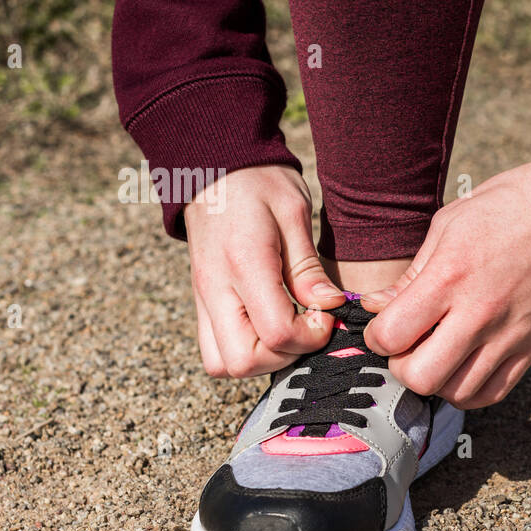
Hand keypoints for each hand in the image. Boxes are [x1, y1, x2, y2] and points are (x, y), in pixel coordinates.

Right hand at [183, 165, 343, 377]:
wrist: (212, 166)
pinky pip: (214, 350)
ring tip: (288, 330)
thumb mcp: (293, 213)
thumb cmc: (258, 183)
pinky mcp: (200, 304)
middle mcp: (215, 289)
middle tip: (307, 328)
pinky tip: (269, 326)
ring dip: (261, 359)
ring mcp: (202, 300)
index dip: (311, 337)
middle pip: (242, 362)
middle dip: (284, 357)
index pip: (278, 333)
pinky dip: (244, 351)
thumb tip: (330, 307)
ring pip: (222, 364)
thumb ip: (309, 267)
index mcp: (243, 263)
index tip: (325, 314)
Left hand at [362, 137, 530, 408]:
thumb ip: (412, 274)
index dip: (376, 337)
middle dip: (402, 367)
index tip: (383, 326)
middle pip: (420, 377)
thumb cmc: (511, 204)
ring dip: (437, 380)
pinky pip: (494, 392)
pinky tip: (463, 367)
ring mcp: (510, 334)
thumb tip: (376, 308)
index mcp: (450, 275)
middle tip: (407, 347)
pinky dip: (470, 390)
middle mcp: (479, 312)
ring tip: (436, 356)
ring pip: (456, 393)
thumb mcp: (449, 224)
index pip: (391, 335)